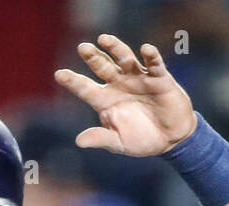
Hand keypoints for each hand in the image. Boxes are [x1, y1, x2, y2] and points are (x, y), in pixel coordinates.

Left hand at [54, 34, 195, 155]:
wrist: (169, 140)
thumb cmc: (140, 140)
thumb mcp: (117, 143)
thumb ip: (100, 139)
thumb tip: (79, 141)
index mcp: (105, 100)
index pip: (85, 88)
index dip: (73, 81)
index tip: (59, 74)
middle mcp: (119, 85)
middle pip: (103, 67)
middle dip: (92, 57)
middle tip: (82, 47)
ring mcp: (139, 79)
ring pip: (125, 59)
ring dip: (115, 48)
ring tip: (104, 39)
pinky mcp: (160, 79)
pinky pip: (154, 65)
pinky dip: (151, 57)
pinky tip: (146, 49)